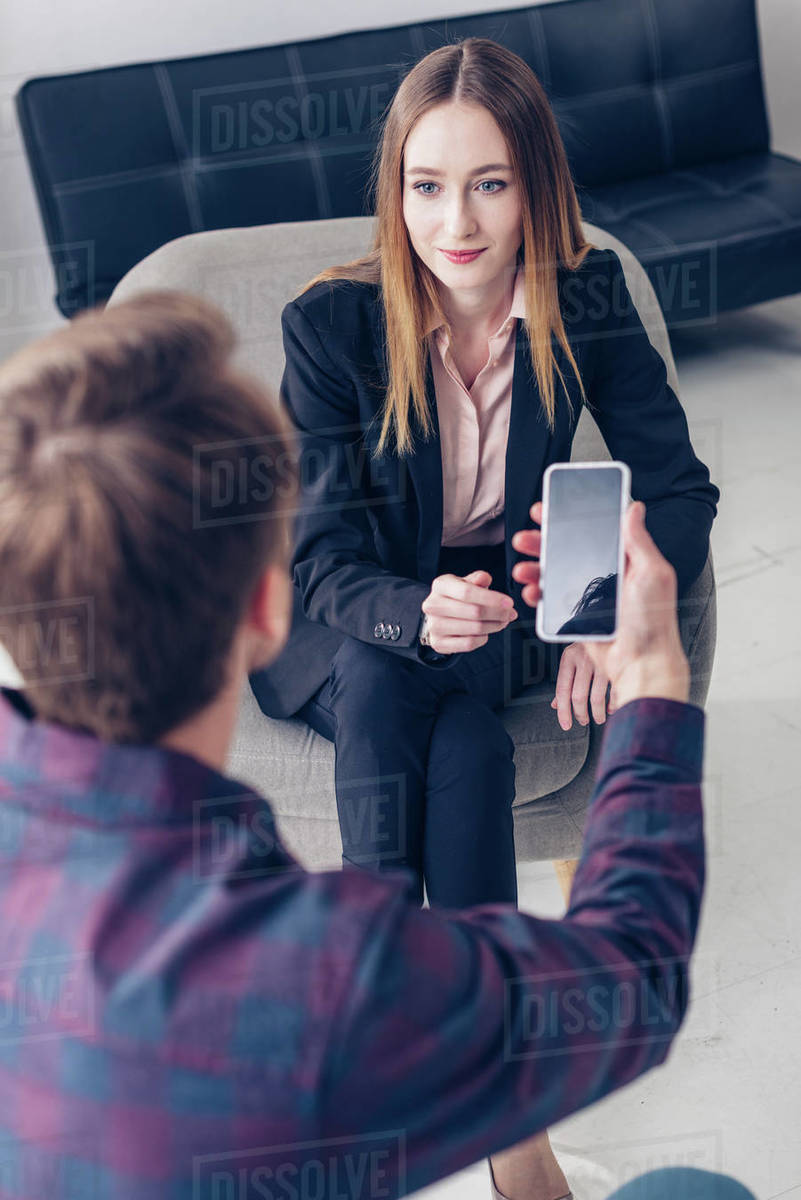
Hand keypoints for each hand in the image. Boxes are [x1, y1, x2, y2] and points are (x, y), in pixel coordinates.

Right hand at [421, 570, 517, 654]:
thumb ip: (477, 580)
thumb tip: (485, 578)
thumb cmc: (457, 597)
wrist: (439, 616)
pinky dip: (483, 638)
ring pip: (474, 629)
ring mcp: (434, 626)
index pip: (468, 592)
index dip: (491, 598)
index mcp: (440, 585)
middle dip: (498, 613)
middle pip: (474, 612)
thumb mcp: (466, 583)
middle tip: (511, 614)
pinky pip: (469, 643)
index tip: (509, 603)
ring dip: (494, 626)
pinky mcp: (438, 643)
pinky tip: (486, 632)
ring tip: (502, 621)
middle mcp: (433, 605)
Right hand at [511, 499, 689, 715]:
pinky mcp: (576, 615)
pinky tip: (530, 590)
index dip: (569, 519)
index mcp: (622, 560)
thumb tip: (635, 508)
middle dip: (542, 542)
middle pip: (566, 551)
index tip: (549, 510)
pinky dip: (537, 594)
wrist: (641, 663)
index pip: (591, 532)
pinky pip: (550, 601)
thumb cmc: (654, 622)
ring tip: (522, 568)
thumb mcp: (652, 574)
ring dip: (534, 568)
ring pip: (553, 574)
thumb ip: (639, 541)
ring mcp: (588, 595)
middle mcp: (603, 574)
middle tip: (525, 537)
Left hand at [551, 641, 614, 730]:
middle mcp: (584, 659)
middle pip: (579, 697)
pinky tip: (611, 708)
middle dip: (580, 714)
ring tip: (598, 718)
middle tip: (582, 721)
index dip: (563, 711)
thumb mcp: (572, 657)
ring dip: (597, 713)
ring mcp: (602, 661)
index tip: (565, 724)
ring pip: (597, 697)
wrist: (608, 621)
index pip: (562, 690)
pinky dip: (614, 703)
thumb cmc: (588, 642)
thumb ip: (564, 680)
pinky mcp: (618, 664)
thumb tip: (555, 704)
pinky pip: (615, 690)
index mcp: (569, 658)